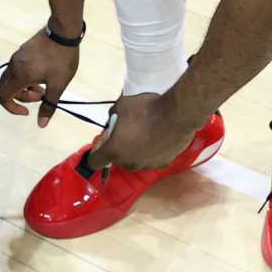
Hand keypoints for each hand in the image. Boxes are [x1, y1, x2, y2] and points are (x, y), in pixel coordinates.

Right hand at [0, 25, 80, 125]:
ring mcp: (17, 56)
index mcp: (20, 76)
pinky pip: (17, 68)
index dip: (12, 108)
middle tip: (40, 96)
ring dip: (24, 87)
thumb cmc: (61, 58)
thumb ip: (49, 105)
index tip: (27, 111)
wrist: (63, 32)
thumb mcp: (58, 85)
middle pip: (6, 88)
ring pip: (12, 77)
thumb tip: (41, 124)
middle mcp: (14, 66)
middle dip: (21, 97)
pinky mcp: (23, 50)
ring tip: (43, 87)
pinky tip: (42, 75)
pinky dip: (25, 77)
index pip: (3, 96)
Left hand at [83, 89, 200, 170]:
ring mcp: (147, 165)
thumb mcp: (121, 106)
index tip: (102, 145)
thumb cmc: (146, 108)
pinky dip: (152, 151)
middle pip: (117, 160)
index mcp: (114, 150)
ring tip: (144, 133)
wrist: (177, 114)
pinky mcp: (163, 163)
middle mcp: (129, 163)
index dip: (96, 153)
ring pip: (135, 160)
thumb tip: (113, 121)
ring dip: (136, 150)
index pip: (94, 162)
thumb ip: (112, 117)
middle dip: (119, 148)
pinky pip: (152, 159)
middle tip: (126, 132)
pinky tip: (157, 137)